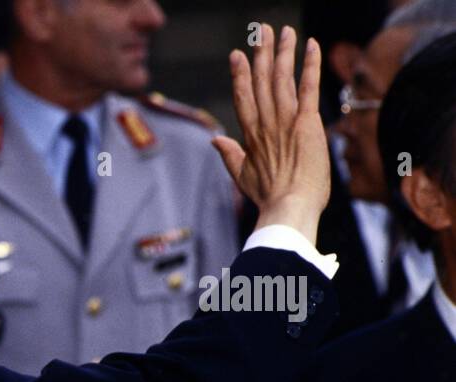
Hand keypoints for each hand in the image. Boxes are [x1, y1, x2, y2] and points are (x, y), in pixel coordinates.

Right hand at [213, 24, 329, 244]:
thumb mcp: (243, 177)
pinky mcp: (307, 122)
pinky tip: (310, 45)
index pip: (243, 97)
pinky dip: (310, 64)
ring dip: (282, 52)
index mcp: (251, 135)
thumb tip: (214, 139)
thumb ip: (230, 154)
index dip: (240, 74)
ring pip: (281, 78)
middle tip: (261, 30)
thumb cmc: (269, 197)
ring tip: (282, 30)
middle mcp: (266, 122)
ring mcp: (286, 120)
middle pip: (260, 81)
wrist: (289, 207)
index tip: (238, 55)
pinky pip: (309, 87)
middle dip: (260, 53)